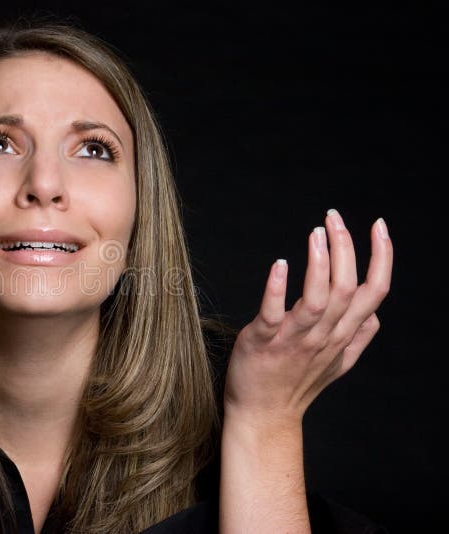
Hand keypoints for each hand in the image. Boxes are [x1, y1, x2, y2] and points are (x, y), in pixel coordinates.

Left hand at [223, 209, 392, 425]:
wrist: (263, 416)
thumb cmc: (297, 385)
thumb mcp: (337, 365)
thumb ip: (358, 338)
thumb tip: (376, 316)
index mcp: (344, 335)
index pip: (375, 292)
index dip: (382, 257)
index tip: (379, 225)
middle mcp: (325, 336)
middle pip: (348, 288)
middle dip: (346, 248)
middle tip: (334, 218)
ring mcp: (294, 341)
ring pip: (318, 299)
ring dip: (319, 264)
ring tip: (316, 234)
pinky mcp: (262, 343)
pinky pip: (274, 314)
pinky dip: (278, 289)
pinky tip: (280, 265)